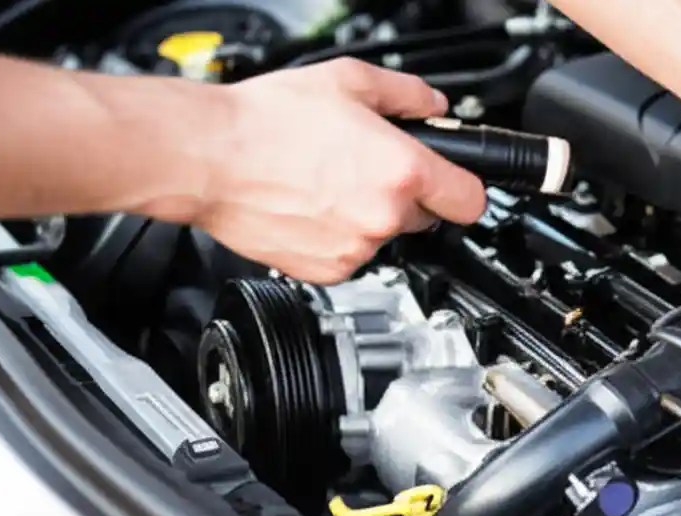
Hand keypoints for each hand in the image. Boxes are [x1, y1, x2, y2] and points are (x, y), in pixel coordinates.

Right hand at [145, 59, 485, 283]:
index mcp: (402, 171)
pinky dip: (339, 237)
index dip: (464, 188)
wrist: (208, 158)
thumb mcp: (348, 80)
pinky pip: (352, 255)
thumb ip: (406, 93)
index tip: (454, 184)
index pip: (472, 201)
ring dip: (368, 216)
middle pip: (426, 217)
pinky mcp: (328, 271)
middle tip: (366, 169)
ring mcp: (357, 249)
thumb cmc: (265, 121)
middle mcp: (384, 216)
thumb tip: (432, 103)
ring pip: (385, 236)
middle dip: (406, 196)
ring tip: (328, 184)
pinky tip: (312, 207)